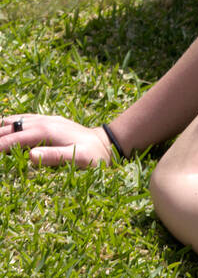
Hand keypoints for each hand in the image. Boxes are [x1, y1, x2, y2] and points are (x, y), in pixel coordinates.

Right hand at [0, 114, 114, 167]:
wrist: (106, 143)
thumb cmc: (94, 155)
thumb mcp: (78, 158)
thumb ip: (55, 157)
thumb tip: (30, 155)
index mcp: (47, 131)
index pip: (15, 138)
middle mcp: (44, 122)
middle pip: (11, 126)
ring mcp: (45, 120)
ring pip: (15, 120)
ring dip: (1, 128)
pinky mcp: (48, 121)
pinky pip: (24, 119)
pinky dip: (10, 123)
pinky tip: (4, 127)